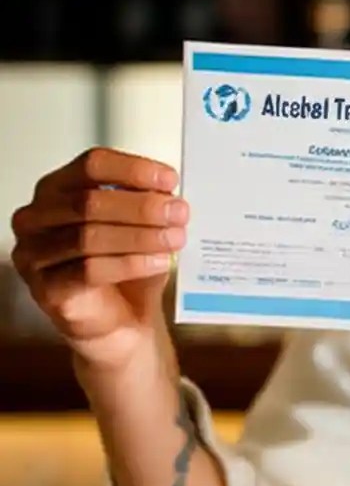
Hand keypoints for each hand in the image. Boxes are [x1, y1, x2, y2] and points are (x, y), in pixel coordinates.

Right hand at [9, 147, 186, 372]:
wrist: (121, 320)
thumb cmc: (125, 266)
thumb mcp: (142, 226)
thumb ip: (150, 203)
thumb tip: (169, 190)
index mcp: (58, 189)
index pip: (91, 165)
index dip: (133, 170)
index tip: (169, 179)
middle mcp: (37, 218)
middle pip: (89, 201)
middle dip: (142, 207)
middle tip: (179, 212)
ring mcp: (34, 254)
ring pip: (89, 236)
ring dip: (140, 236)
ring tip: (175, 238)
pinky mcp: (45, 289)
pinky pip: (88, 271)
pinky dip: (130, 263)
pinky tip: (159, 261)